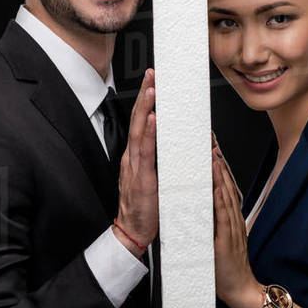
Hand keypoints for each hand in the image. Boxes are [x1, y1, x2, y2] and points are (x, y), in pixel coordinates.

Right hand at [114, 69, 158, 254]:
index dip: (145, 102)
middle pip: (137, 120)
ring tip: (152, 88)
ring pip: (139, 131)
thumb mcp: (154, 179)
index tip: (153, 83)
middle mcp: (133, 158)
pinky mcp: (142, 178)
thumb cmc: (144, 209)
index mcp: (136, 158)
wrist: (133, 232)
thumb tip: (174, 144)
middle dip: (145, 96)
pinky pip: (145, 152)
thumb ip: (160, 161)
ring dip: (145, 107)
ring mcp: (135, 167)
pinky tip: (151, 118)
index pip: (140, 124)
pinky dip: (147, 133)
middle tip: (152, 75)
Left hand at [213, 138, 260, 307]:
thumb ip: (209, 218)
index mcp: (228, 214)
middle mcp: (231, 215)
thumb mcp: (214, 235)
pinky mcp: (228, 237)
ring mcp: (232, 225)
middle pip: (224, 182)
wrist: (240, 287)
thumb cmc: (225, 264)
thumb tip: (198, 202)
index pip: (221, 183)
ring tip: (211, 154)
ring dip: (219, 174)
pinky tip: (215, 187)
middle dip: (216, 160)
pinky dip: (219, 199)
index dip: (215, 163)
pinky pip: (224, 215)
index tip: (208, 145)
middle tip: (209, 140)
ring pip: (225, 193)